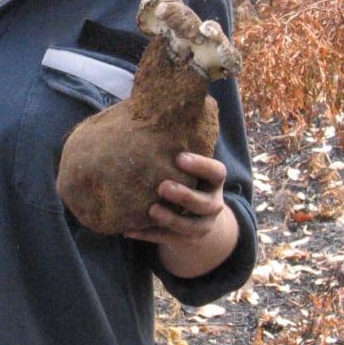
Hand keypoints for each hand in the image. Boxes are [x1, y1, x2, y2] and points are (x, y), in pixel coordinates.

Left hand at [124, 152, 237, 277]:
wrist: (197, 218)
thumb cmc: (185, 177)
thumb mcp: (189, 164)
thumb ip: (174, 144)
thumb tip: (145, 104)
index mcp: (214, 181)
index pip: (217, 172)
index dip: (200, 166)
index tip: (179, 157)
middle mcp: (213, 204)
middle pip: (205, 203)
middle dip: (184, 195)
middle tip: (162, 186)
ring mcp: (201, 225)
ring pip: (189, 226)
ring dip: (170, 218)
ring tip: (151, 209)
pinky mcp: (184, 240)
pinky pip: (166, 239)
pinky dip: (146, 235)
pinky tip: (127, 230)